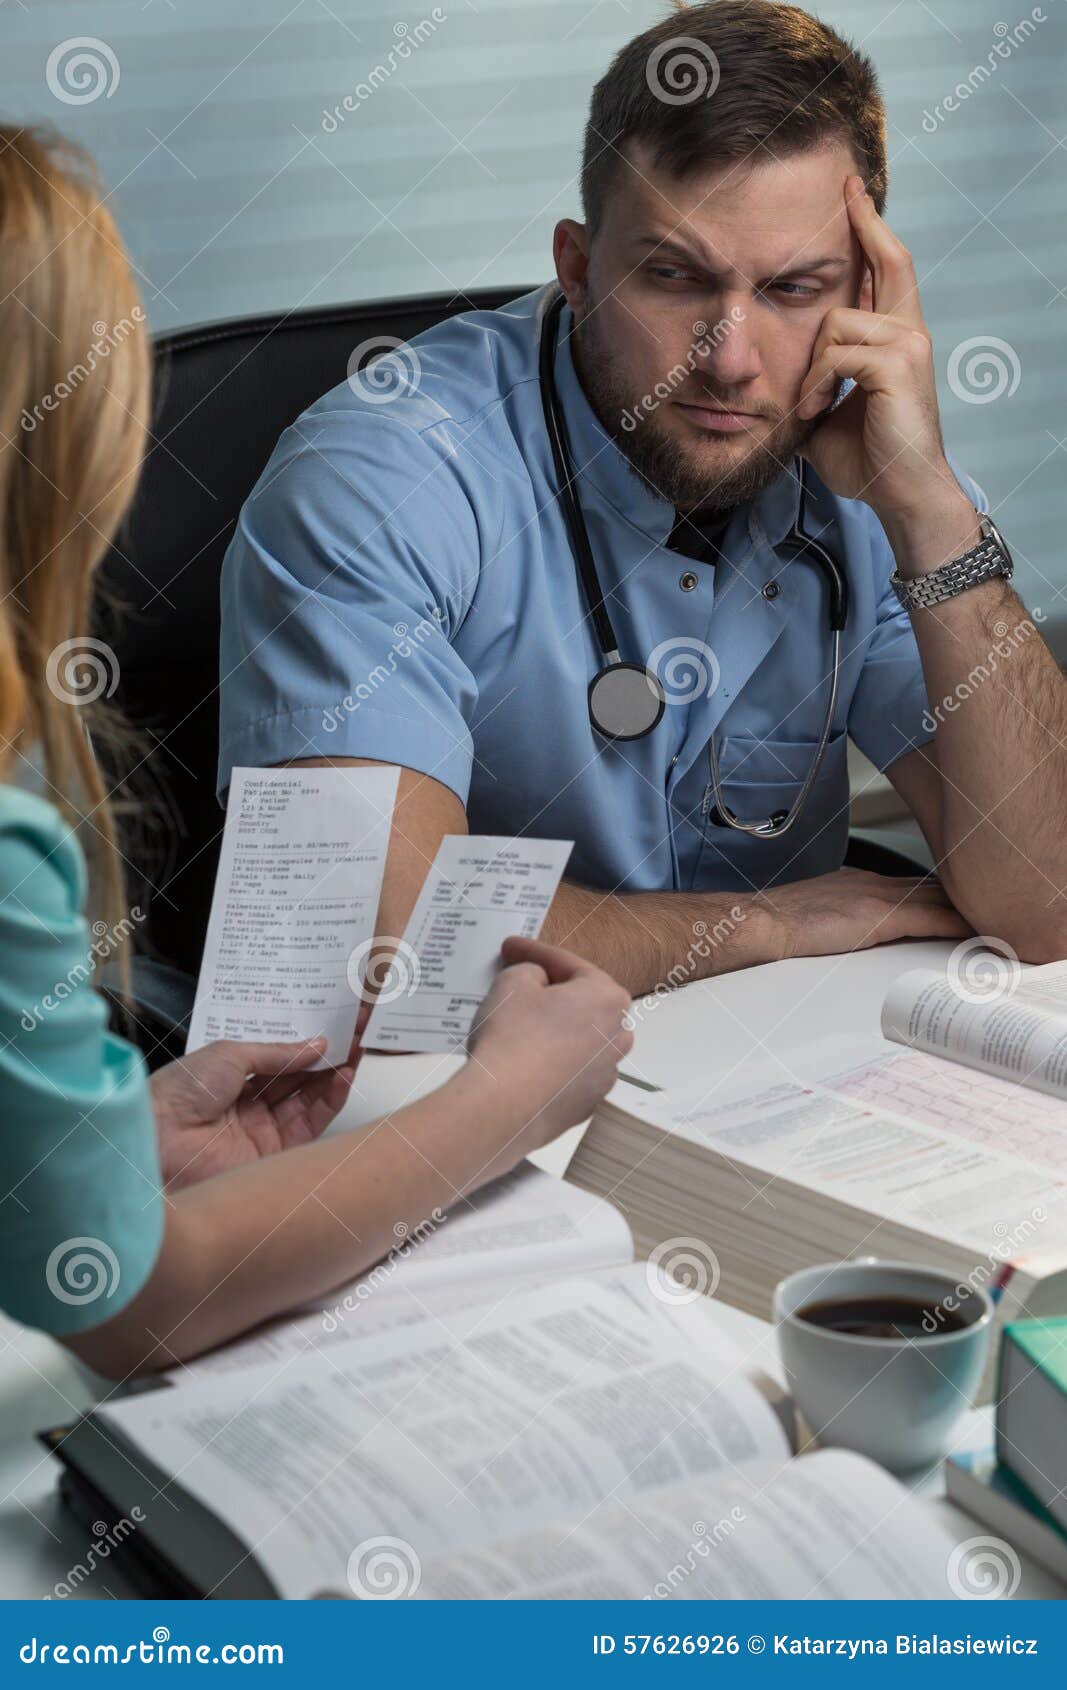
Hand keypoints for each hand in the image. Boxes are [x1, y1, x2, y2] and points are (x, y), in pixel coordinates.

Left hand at [151, 1039, 356, 1189]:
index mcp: (229, 1077)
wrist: (159, 1141)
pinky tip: (345, 1075)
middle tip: (356, 1029)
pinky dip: (331, 1099)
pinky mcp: (276, 1155)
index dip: (306, 1040)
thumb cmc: (180, 1091)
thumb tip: (317, 1045)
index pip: (278, 1057)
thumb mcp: (229, 1054)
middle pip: (298, 1077)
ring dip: (336, 1072)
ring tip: (358, 1045)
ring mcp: (262, 1130)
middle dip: (328, 1053)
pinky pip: (311, 1124)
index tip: (333, 1021)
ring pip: (309, 1098)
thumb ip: (277, 1053)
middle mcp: (248, 1103)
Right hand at [466, 937, 632, 1158]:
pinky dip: (551, 1062)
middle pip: (581, 1002)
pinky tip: (523, 1060)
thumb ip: (530, 969)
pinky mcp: (587, 1102)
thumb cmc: (512, 1041)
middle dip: (551, 992)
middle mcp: (617, 1035)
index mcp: (607, 997)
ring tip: (517, 1025)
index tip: (512, 948)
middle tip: (518, 984)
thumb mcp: (512, 982)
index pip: (567, 965)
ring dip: (554, 1028)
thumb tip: (537, 980)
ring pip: (578, 1039)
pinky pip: (569, 1071)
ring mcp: (605, 1073)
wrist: (503, 1107)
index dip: (533, 952)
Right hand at [762, 868, 971, 961]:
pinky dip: (957, 924)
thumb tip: (849, 934)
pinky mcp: (880, 916)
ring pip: (938, 898)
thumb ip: (841, 919)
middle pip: (932, 886)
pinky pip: (932, 919)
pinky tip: (977, 932)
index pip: (911, 884)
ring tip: (995, 919)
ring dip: (966, 908)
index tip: (959, 899)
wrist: (761, 923)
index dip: (939, 892)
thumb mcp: (815, 915)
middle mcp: (872, 882)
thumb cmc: (776, 925)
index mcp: (857, 881)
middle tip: (992, 904)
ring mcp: (878, 897)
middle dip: (961, 895)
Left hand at [796, 175, 969, 532]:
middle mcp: (909, 330)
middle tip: (845, 187)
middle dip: (864, 223)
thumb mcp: (825, 413)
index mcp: (895, 336)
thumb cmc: (866, 458)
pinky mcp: (899, 363)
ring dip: (811, 369)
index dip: (871, 229)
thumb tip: (769, 376)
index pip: (887, 269)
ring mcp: (908, 343)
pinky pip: (837, 354)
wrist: (898, 493)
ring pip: (836, 322)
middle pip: (889, 260)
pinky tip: (816, 412)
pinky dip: (817, 385)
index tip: (852, 194)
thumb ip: (810, 382)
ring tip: (810, 407)